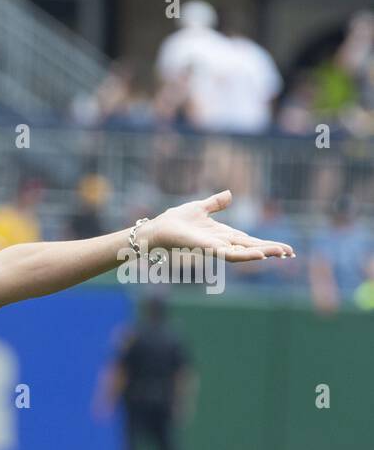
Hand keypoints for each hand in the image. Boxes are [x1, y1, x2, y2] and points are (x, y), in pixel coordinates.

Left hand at [140, 191, 295, 261]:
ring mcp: (216, 248)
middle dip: (271, 250)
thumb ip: (216, 203)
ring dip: (264, 253)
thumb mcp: (201, 207)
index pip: (250, 241)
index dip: (267, 244)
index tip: (286, 248)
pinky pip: (230, 254)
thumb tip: (230, 194)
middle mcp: (222, 244)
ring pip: (245, 253)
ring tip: (282, 253)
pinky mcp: (209, 250)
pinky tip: (259, 255)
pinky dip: (245, 255)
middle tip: (291, 254)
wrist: (158, 228)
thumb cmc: (175, 220)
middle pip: (252, 248)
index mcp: (223, 235)